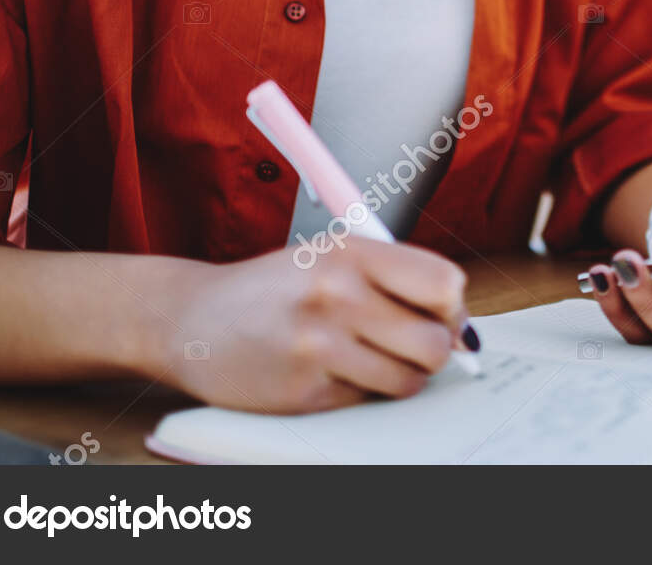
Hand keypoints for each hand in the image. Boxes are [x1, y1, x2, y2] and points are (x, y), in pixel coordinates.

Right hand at [156, 240, 473, 412]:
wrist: (192, 319)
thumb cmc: (274, 289)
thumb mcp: (331, 257)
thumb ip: (393, 279)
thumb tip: (459, 326)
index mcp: (351, 252)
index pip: (444, 283)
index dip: (453, 307)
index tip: (443, 316)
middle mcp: (337, 294)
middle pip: (436, 342)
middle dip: (435, 351)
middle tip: (414, 346)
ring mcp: (319, 345)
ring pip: (409, 380)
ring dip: (401, 376)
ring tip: (370, 358)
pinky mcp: (304, 391)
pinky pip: (367, 400)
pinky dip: (360, 390)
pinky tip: (331, 370)